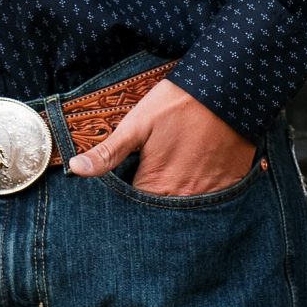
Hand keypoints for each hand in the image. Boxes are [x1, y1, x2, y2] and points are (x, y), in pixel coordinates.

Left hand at [67, 80, 256, 196]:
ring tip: (173, 185)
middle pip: (163, 216)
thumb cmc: (175, 104)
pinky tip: (197, 182)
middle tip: (151, 183)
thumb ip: (108, 153)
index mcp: (156, 185)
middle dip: (153, 208)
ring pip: (188, 214)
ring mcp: (211, 195)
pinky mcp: (230, 187)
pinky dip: (204, 199)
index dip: (129, 203)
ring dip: (178, 204)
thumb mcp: (136, 124)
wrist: (225, 90)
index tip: (128, 190)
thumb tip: (76, 169)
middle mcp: (184, 198)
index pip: (136, 210)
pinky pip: (214, 205)